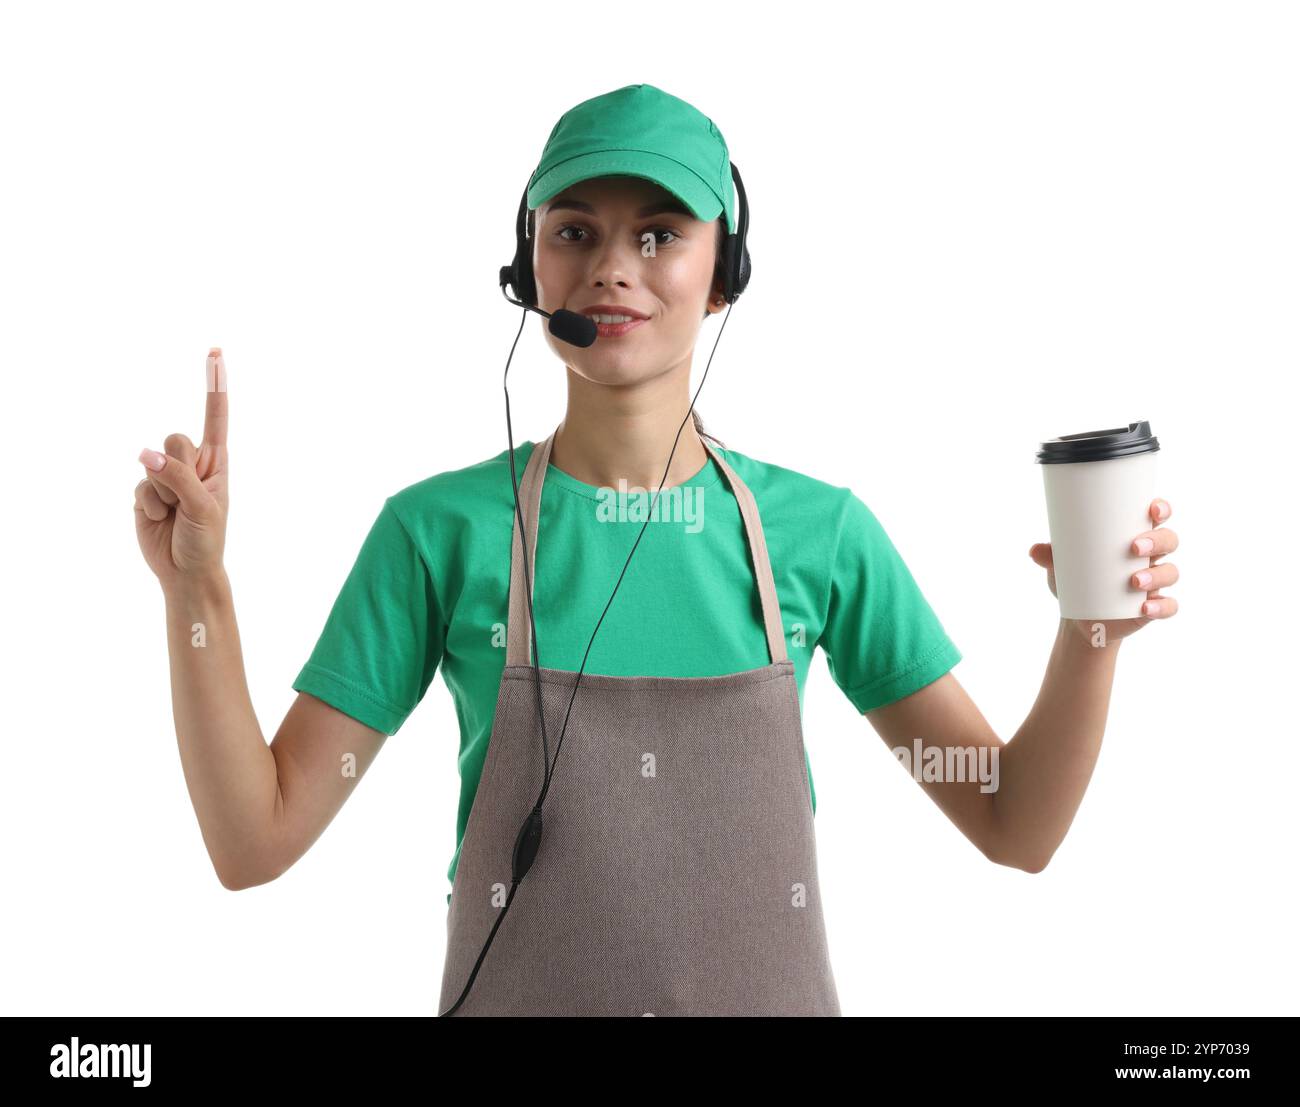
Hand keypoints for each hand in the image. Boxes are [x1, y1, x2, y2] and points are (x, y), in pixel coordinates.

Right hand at [133, 347, 229, 590]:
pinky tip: (160, 520)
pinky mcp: (145, 491)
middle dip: (178, 468)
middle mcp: (192, 464)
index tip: (215, 353)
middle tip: (187, 499)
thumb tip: (145, 454)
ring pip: (153, 463)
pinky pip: (139, 486)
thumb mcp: (202, 508)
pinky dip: (149, 506)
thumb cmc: (206, 540)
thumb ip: (177, 478)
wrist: (186, 571)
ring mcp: (166, 476)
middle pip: (175, 439)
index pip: (215, 418)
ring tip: (175, 514)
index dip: (214, 386)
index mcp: (216, 463)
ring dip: (164, 492)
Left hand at [1028, 498, 1179, 645]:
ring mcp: (1155, 583)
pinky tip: (1145, 608)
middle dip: (1157, 541)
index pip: (1156, 516)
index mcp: (1133, 536)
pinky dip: (1161, 607)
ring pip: (1170, 572)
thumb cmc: (1075, 580)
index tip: (1152, 509)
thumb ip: (1050, 556)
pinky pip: (1169, 606)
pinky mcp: (1154, 608)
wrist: (1079, 619)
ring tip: (1133, 582)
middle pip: (1169, 541)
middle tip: (1134, 548)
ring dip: (1156, 575)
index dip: (1161, 509)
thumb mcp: (1061, 567)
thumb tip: (1034, 551)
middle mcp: (1150, 557)